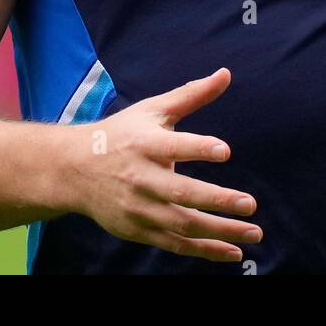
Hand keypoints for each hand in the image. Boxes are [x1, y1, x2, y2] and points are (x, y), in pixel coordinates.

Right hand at [64, 67, 261, 262]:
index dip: (199, 148)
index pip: (174, 146)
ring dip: (219, 232)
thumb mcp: (152, 110)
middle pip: (180, 192)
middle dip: (217, 200)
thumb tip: (225, 73)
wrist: (73, 170)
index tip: (225, 151)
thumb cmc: (121, 134)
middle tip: (250, 203)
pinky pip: (174, 244)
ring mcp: (138, 208)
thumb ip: (191, 95)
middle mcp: (140, 178)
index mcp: (145, 144)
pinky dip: (203, 251)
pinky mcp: (138, 230)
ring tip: (252, 233)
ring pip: (182, 224)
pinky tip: (231, 252)